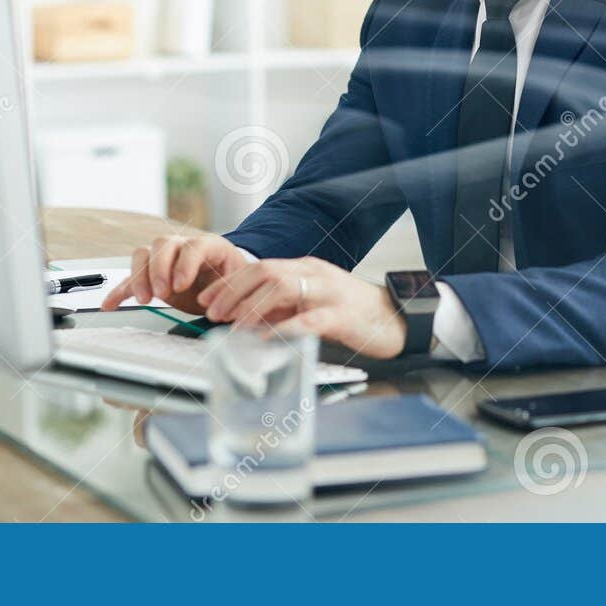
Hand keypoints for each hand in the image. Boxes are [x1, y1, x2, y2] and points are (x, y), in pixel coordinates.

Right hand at [99, 233, 249, 315]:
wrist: (225, 281)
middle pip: (163, 244)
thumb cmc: (232, 280)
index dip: (185, 264)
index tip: (181, 285)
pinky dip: (119, 291)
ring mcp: (164, 259)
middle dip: (159, 269)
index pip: (194, 246)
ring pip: (143, 255)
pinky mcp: (151, 275)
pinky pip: (130, 278)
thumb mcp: (238, 284)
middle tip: (162, 293)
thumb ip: (230, 291)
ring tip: (145, 300)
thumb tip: (225, 304)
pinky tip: (110, 304)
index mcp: (209, 245)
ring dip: (140, 276)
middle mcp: (183, 246)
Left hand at [197, 257, 406, 358]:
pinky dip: (284, 328)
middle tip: (212, 312)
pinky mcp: (344, 316)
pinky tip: (266, 338)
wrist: (399, 318)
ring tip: (232, 324)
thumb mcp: (314, 304)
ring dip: (251, 306)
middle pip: (266, 271)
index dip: (229, 282)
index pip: (259, 266)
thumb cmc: (354, 314)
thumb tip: (246, 319)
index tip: (206, 300)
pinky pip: (309, 319)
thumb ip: (285, 307)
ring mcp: (330, 292)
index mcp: (306, 269)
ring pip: (283, 287)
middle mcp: (315, 274)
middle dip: (233, 291)